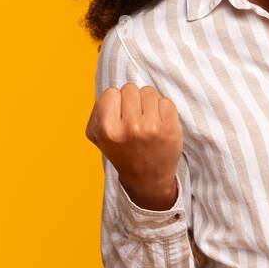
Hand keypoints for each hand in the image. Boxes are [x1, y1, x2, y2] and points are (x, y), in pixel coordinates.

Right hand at [85, 82, 183, 210]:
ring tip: (146, 121)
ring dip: (148, 103)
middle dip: (132, 101)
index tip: (118, 115)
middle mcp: (130, 128)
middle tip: (133, 118)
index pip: (111, 92)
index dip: (115, 102)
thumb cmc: (122, 152)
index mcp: (108, 130)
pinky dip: (163, 110)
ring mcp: (152, 128)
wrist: (147, 179)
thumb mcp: (97, 137)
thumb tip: (112, 93)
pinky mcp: (171, 129)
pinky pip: (166, 101)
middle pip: (131, 89)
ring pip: (149, 92)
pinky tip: (159, 125)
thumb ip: (98, 112)